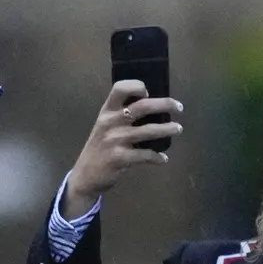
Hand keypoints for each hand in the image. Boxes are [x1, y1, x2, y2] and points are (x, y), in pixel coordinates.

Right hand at [61, 81, 183, 217]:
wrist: (84, 177)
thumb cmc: (99, 149)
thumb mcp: (105, 128)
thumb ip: (122, 116)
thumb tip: (153, 107)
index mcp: (106, 112)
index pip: (120, 89)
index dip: (137, 86)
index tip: (149, 93)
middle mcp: (110, 123)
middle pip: (142, 106)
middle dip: (165, 104)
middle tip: (178, 108)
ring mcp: (114, 140)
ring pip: (149, 130)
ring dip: (168, 129)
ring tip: (178, 129)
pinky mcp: (119, 158)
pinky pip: (145, 155)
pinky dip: (157, 157)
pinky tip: (162, 159)